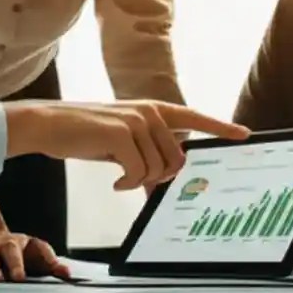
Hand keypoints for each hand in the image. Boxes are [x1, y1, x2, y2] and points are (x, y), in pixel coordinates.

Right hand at [0, 230, 70, 282]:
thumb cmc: (16, 254)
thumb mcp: (33, 255)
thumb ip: (50, 264)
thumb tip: (68, 274)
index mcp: (18, 243)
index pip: (31, 247)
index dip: (38, 258)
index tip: (44, 272)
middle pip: (7, 248)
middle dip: (13, 263)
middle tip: (18, 279)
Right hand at [4, 100, 249, 190]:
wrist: (49, 124)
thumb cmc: (85, 133)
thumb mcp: (122, 140)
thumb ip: (146, 150)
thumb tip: (161, 181)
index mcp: (152, 109)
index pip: (193, 117)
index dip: (220, 126)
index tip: (244, 134)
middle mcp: (149, 111)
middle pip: (177, 158)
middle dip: (161, 177)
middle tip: (137, 180)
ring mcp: (136, 120)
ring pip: (157, 168)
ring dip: (139, 181)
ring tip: (120, 176)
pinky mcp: (120, 134)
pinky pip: (138, 173)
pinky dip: (127, 183)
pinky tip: (114, 181)